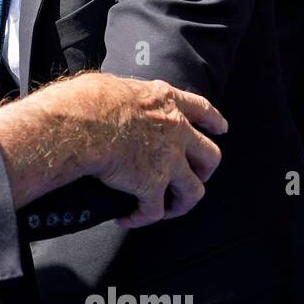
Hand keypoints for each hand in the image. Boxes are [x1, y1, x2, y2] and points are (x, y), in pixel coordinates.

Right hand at [0, 73, 225, 226]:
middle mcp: (175, 132)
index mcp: (165, 102)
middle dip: (205, 169)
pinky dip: (140, 218)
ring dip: (182, 203)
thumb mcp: (111, 85)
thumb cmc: (86, 101)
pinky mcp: (151, 186)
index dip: (214, 121)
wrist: (82, 124)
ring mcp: (168, 161)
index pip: (201, 109)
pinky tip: (126, 218)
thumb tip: (103, 101)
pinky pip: (153, 211)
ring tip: (167, 209)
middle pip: (209, 155)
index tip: (221, 128)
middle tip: (196, 176)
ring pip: (194, 191)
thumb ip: (121, 96)